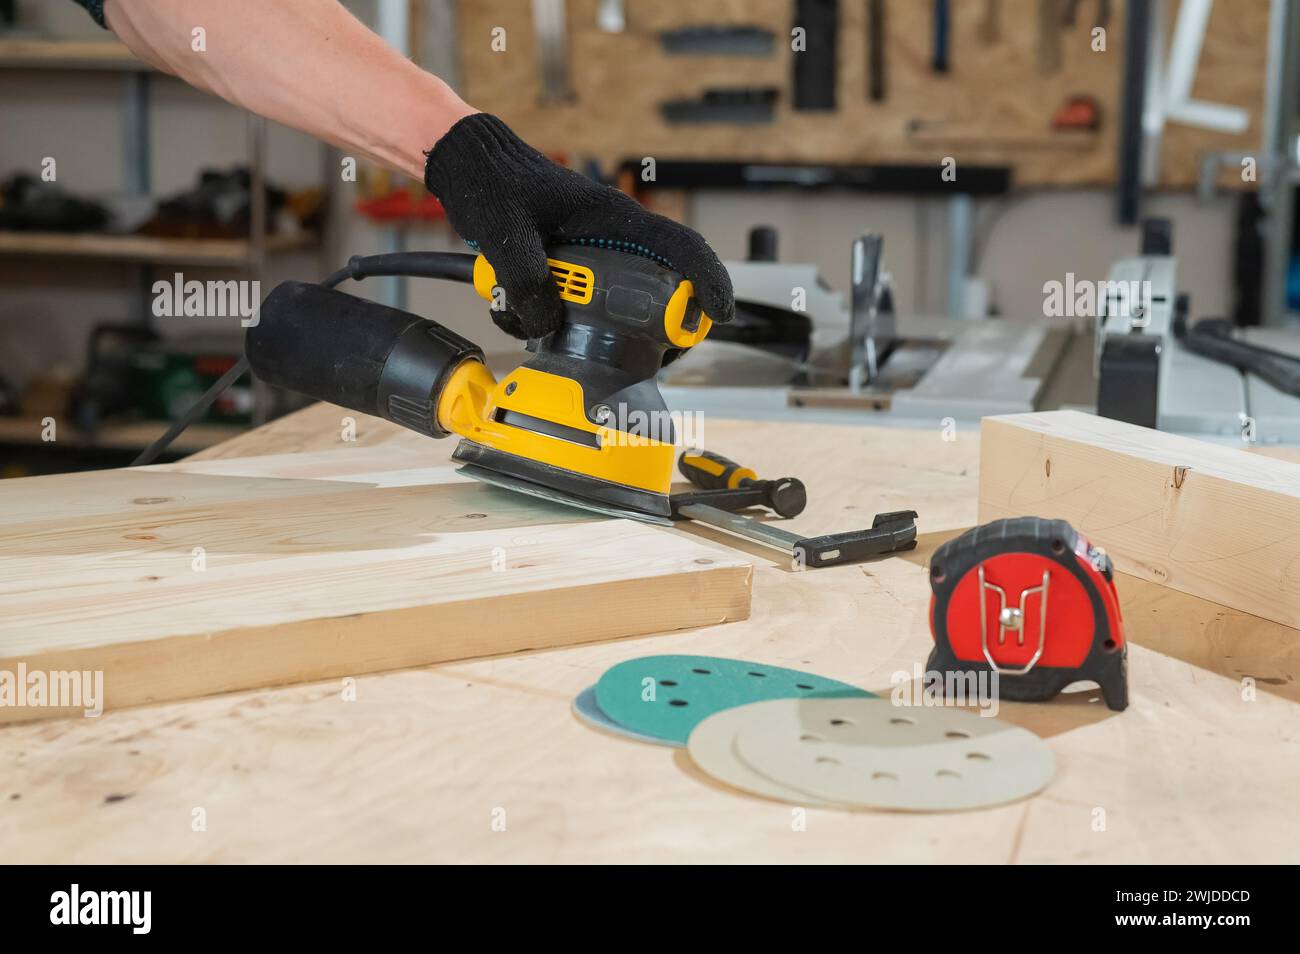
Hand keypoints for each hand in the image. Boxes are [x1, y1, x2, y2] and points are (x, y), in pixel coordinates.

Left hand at [424, 114, 733, 339]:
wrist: (470, 163)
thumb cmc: (492, 181)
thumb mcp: (506, 234)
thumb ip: (526, 282)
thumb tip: (546, 326)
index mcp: (612, 216)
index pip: (679, 245)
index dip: (707, 279)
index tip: (717, 311)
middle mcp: (612, 234)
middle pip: (660, 283)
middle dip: (656, 324)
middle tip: (646, 354)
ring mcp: (595, 249)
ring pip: (620, 297)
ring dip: (601, 326)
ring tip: (569, 339)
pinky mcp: (574, 261)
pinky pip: (585, 297)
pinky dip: (566, 317)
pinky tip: (534, 321)